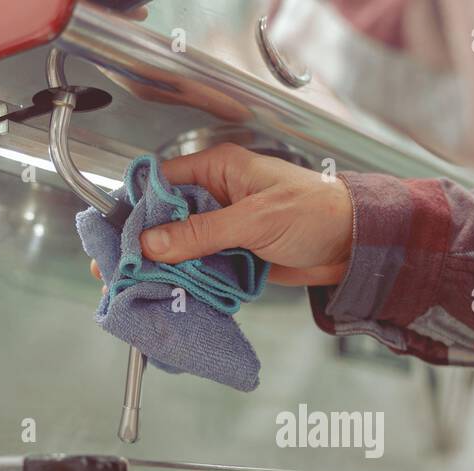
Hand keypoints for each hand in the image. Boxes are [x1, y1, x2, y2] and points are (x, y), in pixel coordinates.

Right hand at [88, 144, 352, 286]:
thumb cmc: (316, 214)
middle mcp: (217, 197)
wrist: (355, 245)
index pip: (163, 183)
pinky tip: (169, 295)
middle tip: (118, 270)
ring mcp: (225, 229)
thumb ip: (203, 232)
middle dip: (143, 245)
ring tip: (135, 288)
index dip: (137, 209)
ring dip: (164, 268)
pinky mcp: (235, 256)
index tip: (117, 236)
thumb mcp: (256, 220)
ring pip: (181, 248)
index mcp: (219, 171)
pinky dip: (188, 282)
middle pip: (166, 219)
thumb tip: (153, 243)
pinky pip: (202, 268)